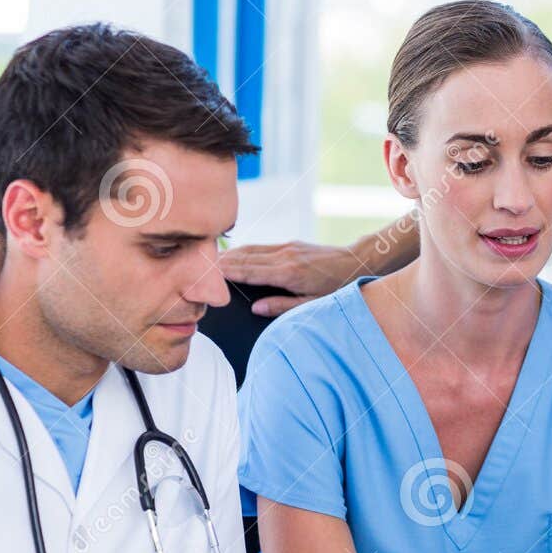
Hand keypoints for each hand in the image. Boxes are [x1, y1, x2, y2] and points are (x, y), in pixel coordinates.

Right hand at [218, 241, 370, 315]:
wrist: (357, 262)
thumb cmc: (338, 289)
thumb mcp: (313, 305)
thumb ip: (283, 306)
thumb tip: (256, 308)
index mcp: (288, 273)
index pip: (248, 271)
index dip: (224, 272)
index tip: (204, 274)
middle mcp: (284, 256)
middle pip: (244, 257)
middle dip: (219, 261)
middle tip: (194, 265)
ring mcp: (287, 247)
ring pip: (250, 249)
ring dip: (228, 254)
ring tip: (205, 260)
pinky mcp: (290, 244)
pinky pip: (260, 247)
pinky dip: (243, 251)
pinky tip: (232, 255)